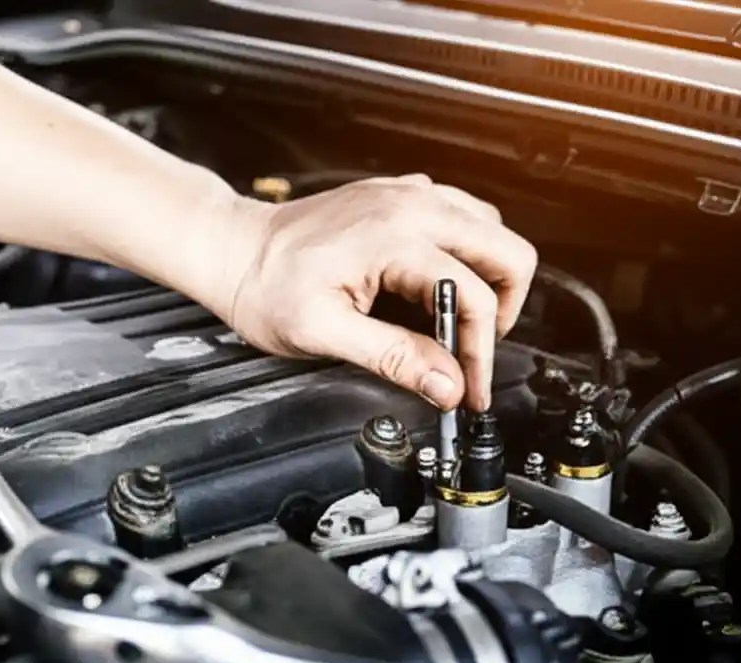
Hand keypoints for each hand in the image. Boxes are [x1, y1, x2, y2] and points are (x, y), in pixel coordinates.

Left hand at [222, 174, 536, 411]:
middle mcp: (411, 205)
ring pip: (492, 230)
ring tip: (460, 321)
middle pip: (507, 250)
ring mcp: (409, 194)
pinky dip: (467, 254)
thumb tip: (447, 384)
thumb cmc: (265, 286)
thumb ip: (394, 358)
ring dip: (489, 278)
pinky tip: (440, 285)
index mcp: (395, 237)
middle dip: (504, 309)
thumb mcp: (324, 333)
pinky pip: (464, 217)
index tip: (468, 389)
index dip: (479, 353)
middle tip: (475, 349)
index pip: (475, 295)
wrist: (233, 249)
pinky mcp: (402, 196)